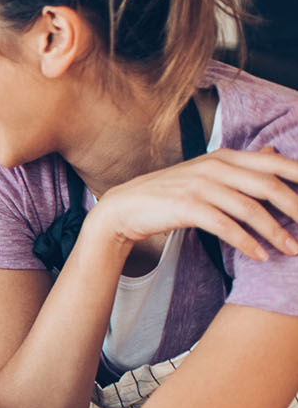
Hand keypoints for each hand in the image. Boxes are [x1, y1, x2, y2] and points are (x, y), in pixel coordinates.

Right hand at [90, 147, 297, 261]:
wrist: (126, 207)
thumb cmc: (170, 192)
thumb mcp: (207, 171)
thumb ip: (242, 164)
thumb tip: (274, 151)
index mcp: (225, 156)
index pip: (274, 163)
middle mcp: (215, 166)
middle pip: (268, 186)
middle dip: (296, 208)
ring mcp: (200, 185)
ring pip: (250, 209)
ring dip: (275, 232)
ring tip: (292, 250)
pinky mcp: (187, 207)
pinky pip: (226, 226)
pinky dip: (247, 243)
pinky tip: (260, 256)